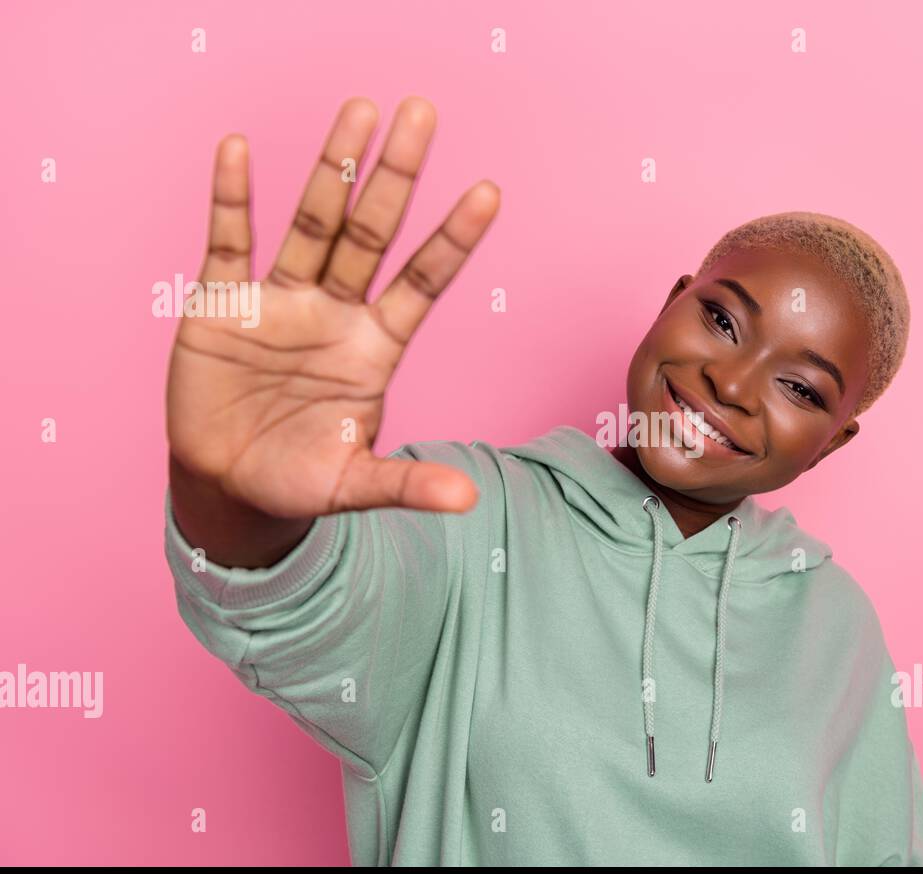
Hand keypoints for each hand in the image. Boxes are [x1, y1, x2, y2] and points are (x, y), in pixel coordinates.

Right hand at [166, 96, 496, 519]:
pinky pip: (229, 242)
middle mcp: (335, 312)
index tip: (488, 192)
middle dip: (396, 176)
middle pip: (372, 232)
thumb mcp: (354, 484)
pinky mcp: (223, 305)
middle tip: (422, 112)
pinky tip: (237, 149)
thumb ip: (405, 484)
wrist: (229, 486)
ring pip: (312, 223)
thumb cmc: (299, 480)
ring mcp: (282, 302)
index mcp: (375, 348)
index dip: (452, 240)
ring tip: (358, 112)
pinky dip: (231, 199)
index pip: (422, 282)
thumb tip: (466, 500)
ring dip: (331, 169)